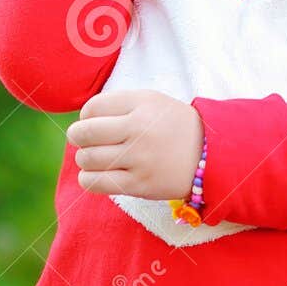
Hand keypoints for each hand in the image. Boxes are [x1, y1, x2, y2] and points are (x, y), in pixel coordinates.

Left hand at [67, 88, 203, 199]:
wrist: (209, 154)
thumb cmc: (172, 126)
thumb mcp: (151, 101)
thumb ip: (117, 103)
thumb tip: (81, 118)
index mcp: (140, 104)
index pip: (91, 108)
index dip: (86, 116)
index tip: (95, 122)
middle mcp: (138, 129)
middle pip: (84, 133)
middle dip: (77, 137)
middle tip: (84, 141)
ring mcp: (139, 158)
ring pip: (87, 159)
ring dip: (84, 159)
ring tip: (95, 158)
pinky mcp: (139, 184)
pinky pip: (96, 183)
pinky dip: (87, 179)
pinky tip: (95, 175)